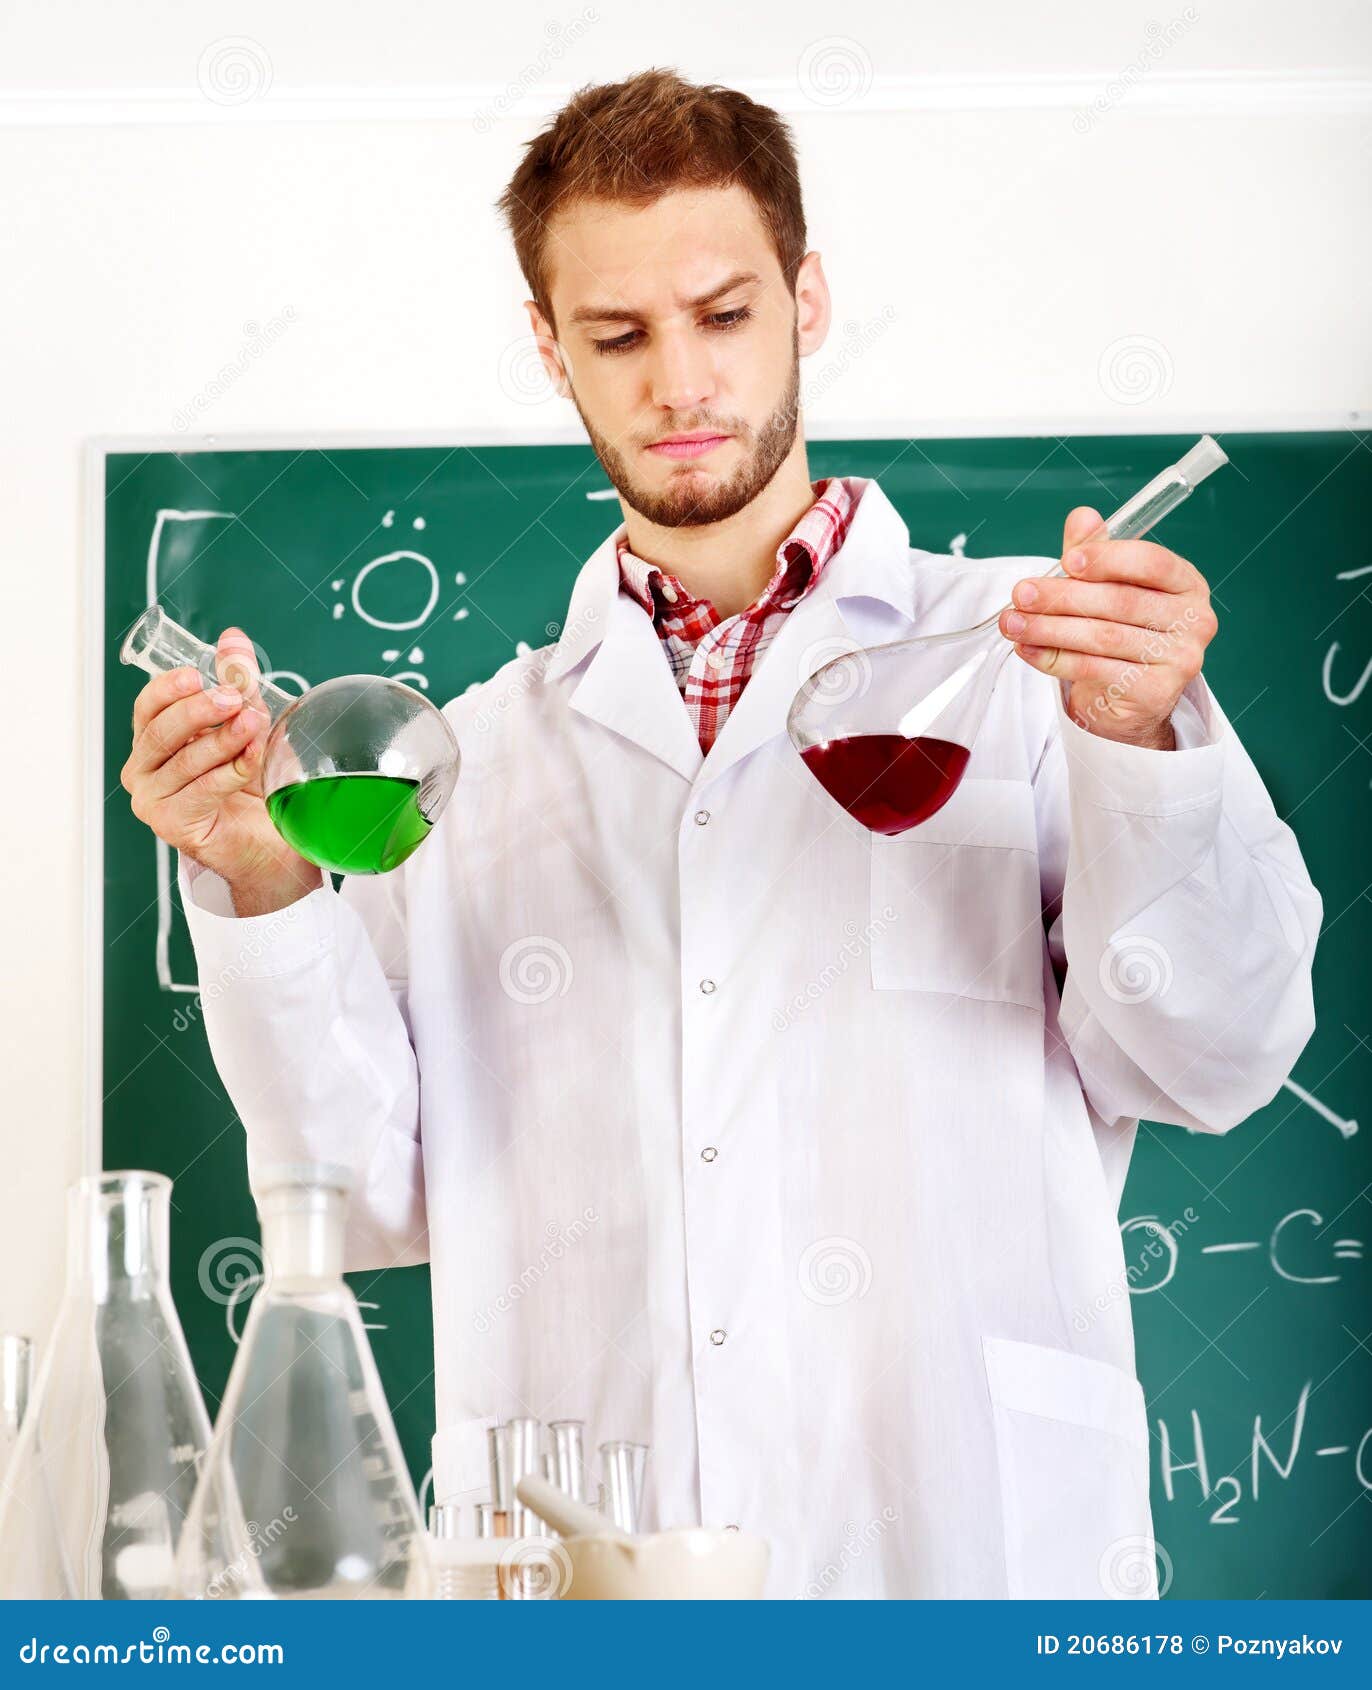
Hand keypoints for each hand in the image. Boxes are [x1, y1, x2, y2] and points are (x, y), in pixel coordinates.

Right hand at [120, 628, 318, 913]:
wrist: (269, 841)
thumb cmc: (250, 785)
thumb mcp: (245, 722)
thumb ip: (237, 681)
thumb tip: (232, 638)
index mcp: (154, 740)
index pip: (147, 706)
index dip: (170, 687)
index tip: (199, 673)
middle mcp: (145, 769)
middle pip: (160, 731)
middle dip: (198, 711)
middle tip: (233, 698)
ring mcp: (153, 799)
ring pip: (184, 760)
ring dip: (223, 740)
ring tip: (253, 725)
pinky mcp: (172, 824)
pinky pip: (201, 789)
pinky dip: (231, 771)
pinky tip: (253, 759)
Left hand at [998, 506, 1217, 748]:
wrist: (1128, 700)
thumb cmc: (1120, 633)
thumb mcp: (1107, 587)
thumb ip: (1094, 552)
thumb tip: (1082, 517)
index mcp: (1186, 583)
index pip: (1152, 562)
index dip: (1107, 559)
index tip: (1066, 562)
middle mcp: (1193, 619)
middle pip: (1120, 601)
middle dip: (1062, 597)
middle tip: (1020, 595)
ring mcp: (1180, 658)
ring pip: (1103, 637)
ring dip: (1050, 629)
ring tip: (1013, 623)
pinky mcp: (1157, 692)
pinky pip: (1095, 669)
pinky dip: (1054, 659)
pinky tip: (1027, 649)